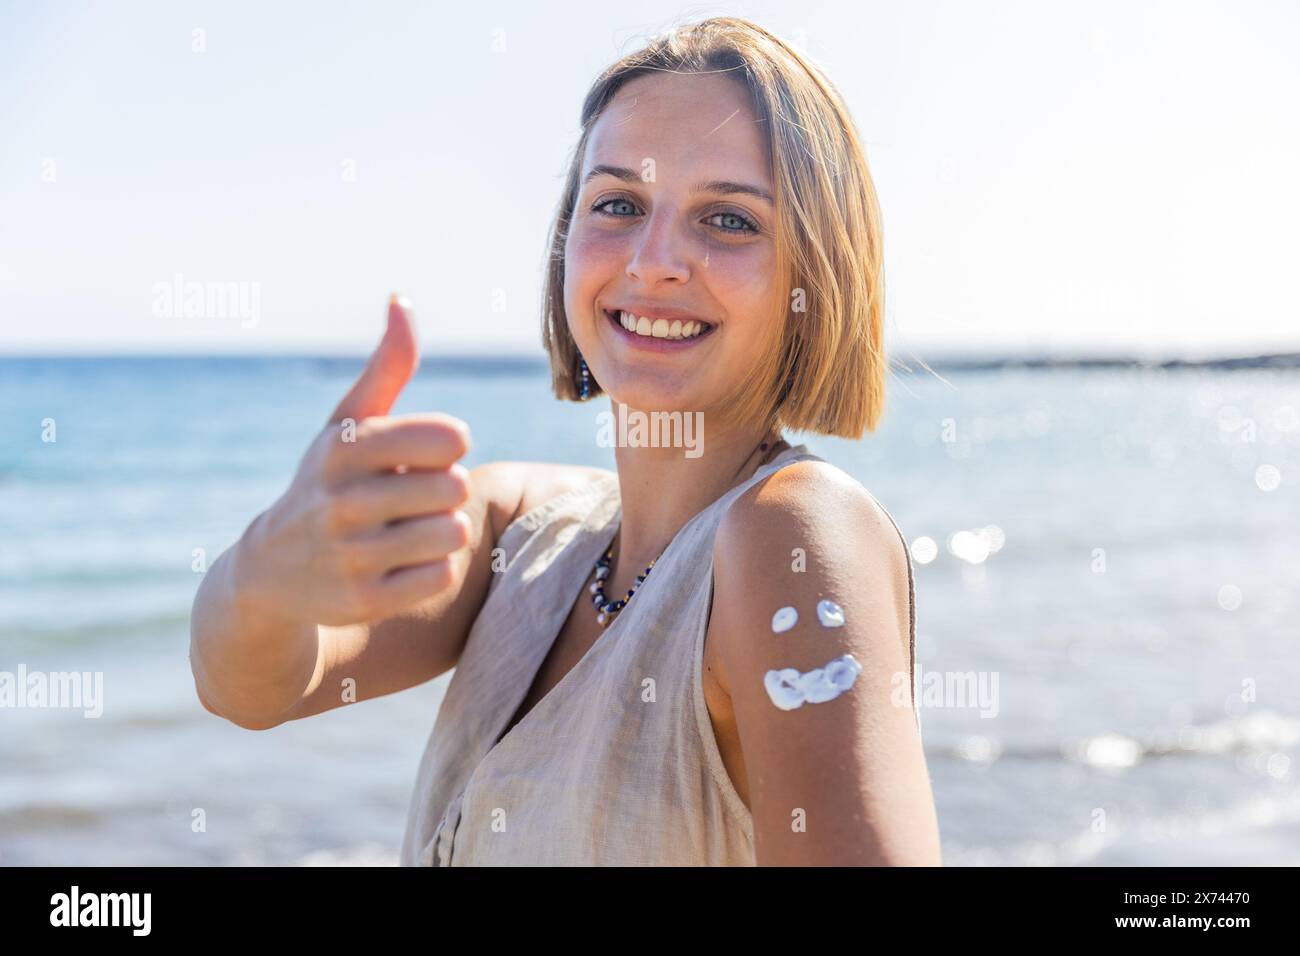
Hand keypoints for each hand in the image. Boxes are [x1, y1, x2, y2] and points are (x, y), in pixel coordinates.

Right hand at [238, 294, 472, 625]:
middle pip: (455, 488)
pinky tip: (403, 563)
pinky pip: (440, 576)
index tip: (426, 453)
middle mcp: (341, 500)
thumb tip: (402, 300)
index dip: (447, 445)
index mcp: (343, 447)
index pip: (447, 438)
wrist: (271, 573)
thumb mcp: (346, 424)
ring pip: (452, 534)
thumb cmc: (329, 482)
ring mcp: (350, 554)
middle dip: (444, 491)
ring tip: (409, 529)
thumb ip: (386, 366)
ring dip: (443, 531)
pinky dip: (434, 569)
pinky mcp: (363, 601)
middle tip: (412, 498)